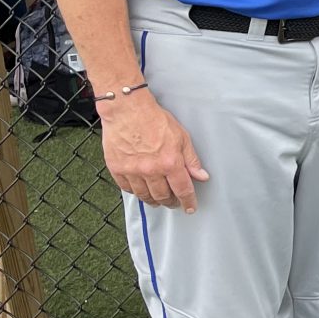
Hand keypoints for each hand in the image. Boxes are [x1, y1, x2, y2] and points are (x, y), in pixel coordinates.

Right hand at [100, 91, 209, 211]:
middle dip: (171, 202)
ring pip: (145, 195)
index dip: (188, 201)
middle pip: (163, 196)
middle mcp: (150, 170)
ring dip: (153, 200)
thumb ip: (191, 159)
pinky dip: (136, 192)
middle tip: (174, 203)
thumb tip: (201, 176)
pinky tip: (141, 191)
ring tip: (158, 200)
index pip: (182, 189)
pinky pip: (127, 188)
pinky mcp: (117, 169)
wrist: (127, 110)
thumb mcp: (182, 137)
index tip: (189, 207)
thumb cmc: (154, 120)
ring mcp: (132, 171)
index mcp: (170, 163)